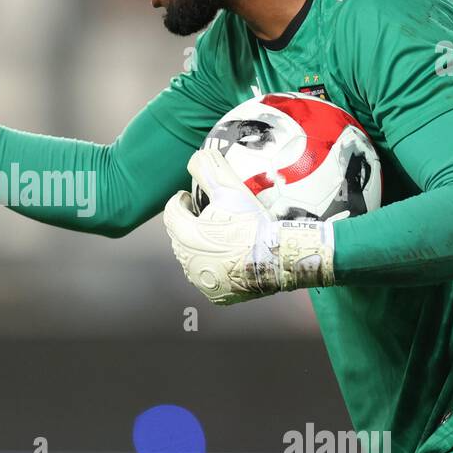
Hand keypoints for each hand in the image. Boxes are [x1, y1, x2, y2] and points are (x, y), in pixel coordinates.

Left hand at [162, 148, 335, 304]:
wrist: (280, 259)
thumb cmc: (254, 224)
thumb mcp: (231, 191)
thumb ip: (209, 171)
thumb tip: (195, 158)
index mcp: (186, 236)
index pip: (172, 213)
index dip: (179, 201)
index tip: (188, 196)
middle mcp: (187, 261)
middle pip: (178, 235)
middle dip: (187, 222)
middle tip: (202, 212)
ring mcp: (201, 280)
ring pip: (190, 257)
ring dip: (197, 244)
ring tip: (215, 233)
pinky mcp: (216, 294)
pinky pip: (206, 275)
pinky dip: (210, 264)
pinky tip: (224, 256)